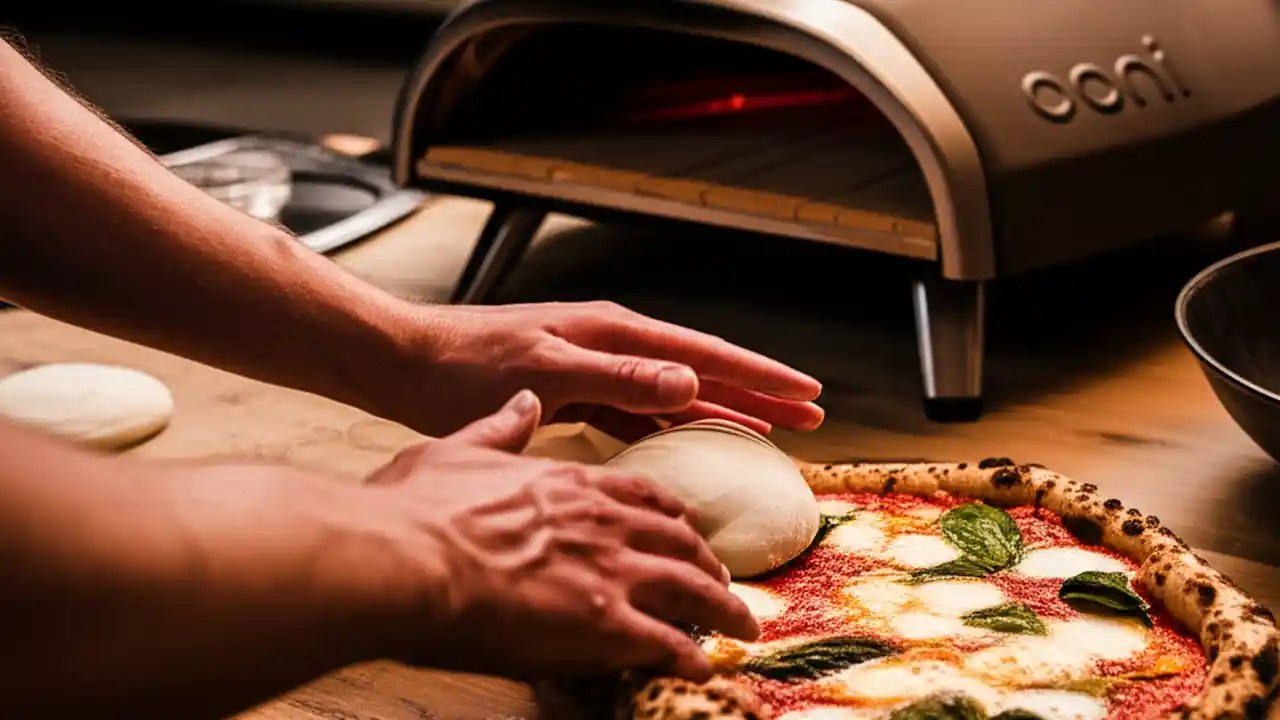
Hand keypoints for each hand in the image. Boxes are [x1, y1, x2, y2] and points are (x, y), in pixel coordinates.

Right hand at [365, 389, 759, 680]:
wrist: (403, 559)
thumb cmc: (416, 510)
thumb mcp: (458, 449)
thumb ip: (502, 428)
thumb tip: (524, 402)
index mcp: (571, 482)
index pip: (643, 493)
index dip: (672, 514)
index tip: (684, 528)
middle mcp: (604, 521)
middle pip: (680, 539)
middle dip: (707, 563)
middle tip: (721, 582)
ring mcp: (610, 572)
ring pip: (692, 588)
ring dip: (722, 608)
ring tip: (739, 626)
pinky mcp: (603, 624)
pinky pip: (667, 643)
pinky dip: (690, 657)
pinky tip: (702, 669)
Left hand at [374, 301, 824, 439]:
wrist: (405, 363)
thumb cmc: (464, 367)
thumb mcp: (543, 372)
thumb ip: (617, 376)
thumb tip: (688, 380)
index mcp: (612, 332)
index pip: (704, 353)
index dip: (760, 377)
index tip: (809, 395)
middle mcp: (612, 343)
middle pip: (703, 368)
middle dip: (759, 392)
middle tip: (811, 417)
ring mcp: (595, 365)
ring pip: (678, 389)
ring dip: (726, 408)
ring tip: (772, 429)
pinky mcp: (576, 390)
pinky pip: (644, 408)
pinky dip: (678, 422)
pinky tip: (695, 436)